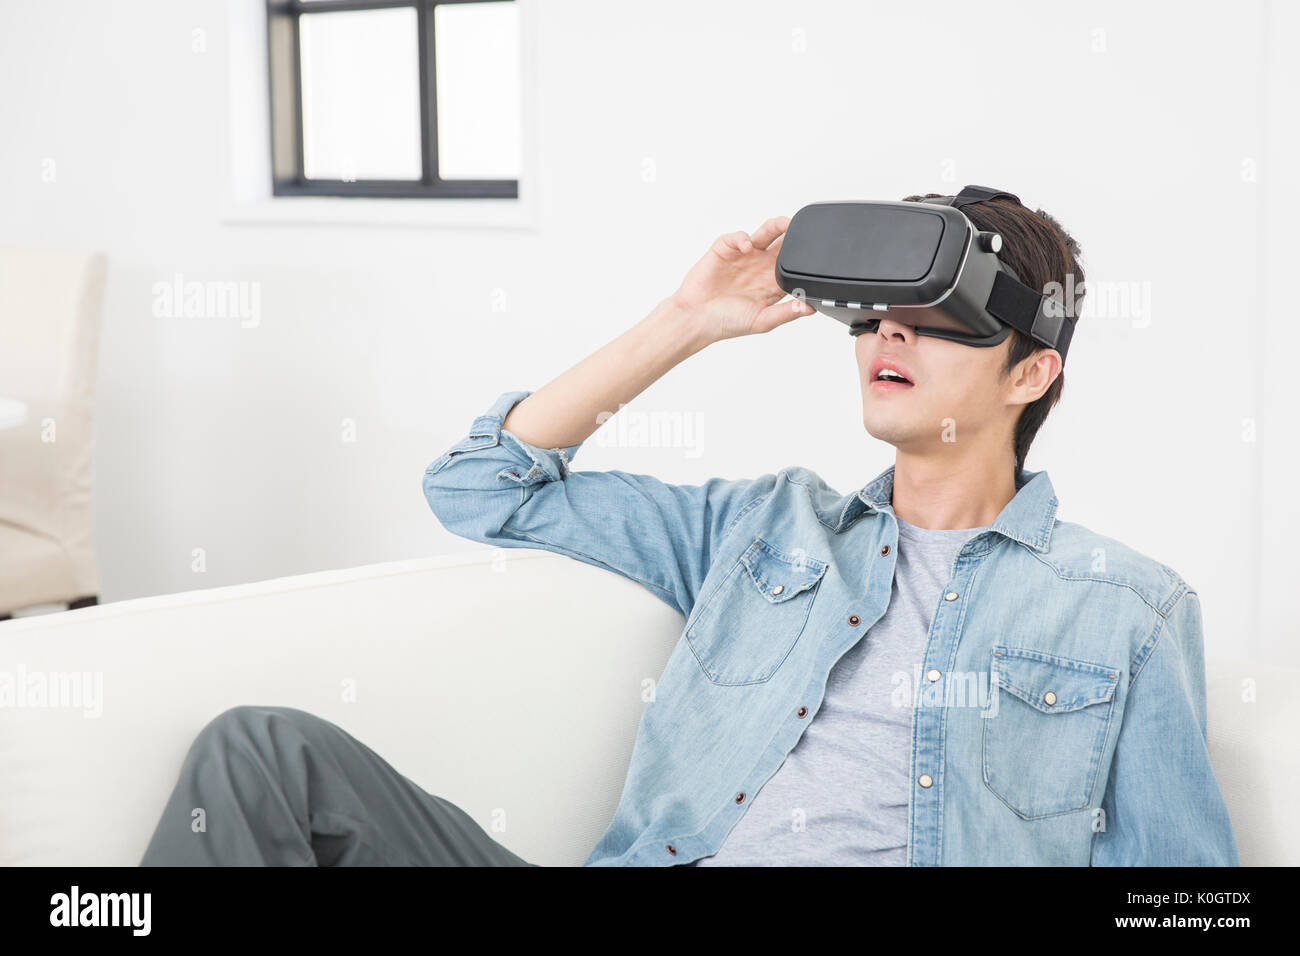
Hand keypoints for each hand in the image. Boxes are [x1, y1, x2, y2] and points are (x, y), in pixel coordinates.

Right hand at [670, 215, 814, 342]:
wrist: (695, 318)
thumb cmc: (725, 322)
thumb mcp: (762, 321)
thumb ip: (787, 313)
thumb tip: (810, 308)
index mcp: (772, 282)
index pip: (794, 265)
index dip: (805, 257)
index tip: (817, 254)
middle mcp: (760, 266)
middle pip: (783, 244)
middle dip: (794, 234)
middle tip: (803, 230)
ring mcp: (744, 256)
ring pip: (764, 233)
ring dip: (775, 226)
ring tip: (784, 224)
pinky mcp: (725, 249)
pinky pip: (738, 237)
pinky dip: (744, 238)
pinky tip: (747, 247)